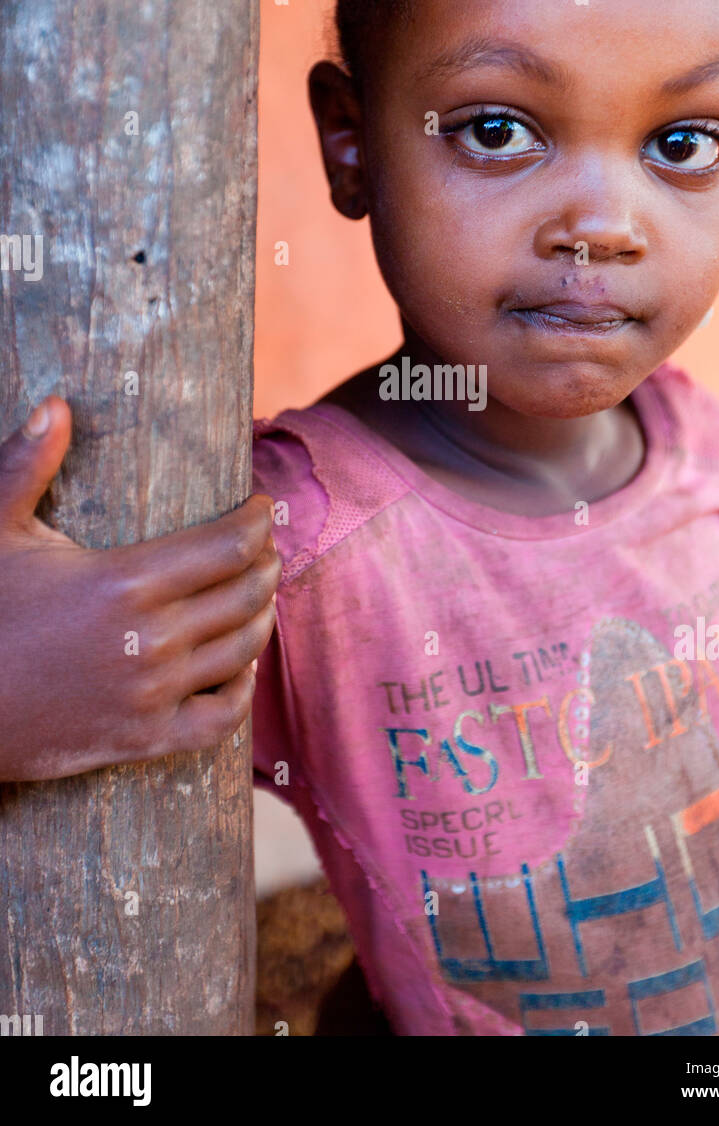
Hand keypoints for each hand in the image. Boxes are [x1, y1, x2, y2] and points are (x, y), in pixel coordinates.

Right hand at [0, 396, 279, 779]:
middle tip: (266, 546)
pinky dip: (241, 692)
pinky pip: (220, 720)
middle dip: (267, 562)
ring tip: (259, 594)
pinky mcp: (142, 739)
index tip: (260, 506)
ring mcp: (150, 693)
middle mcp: (150, 639)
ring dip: (262, 617)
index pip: (228, 545)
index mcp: (124, 581)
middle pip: (247, 593)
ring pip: (243, 650)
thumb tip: (55, 405)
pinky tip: (241, 668)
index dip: (257, 522)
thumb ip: (25, 466)